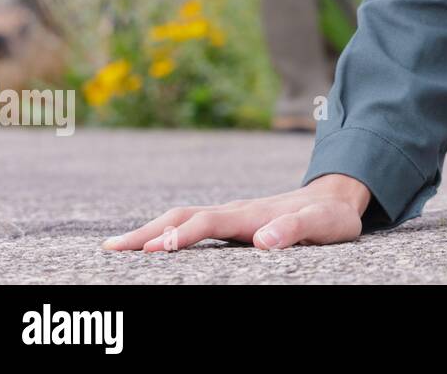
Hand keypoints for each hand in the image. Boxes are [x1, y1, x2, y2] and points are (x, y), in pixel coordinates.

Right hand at [100, 173, 371, 251]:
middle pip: (183, 218)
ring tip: (116, 247)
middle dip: (146, 232)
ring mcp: (231, 214)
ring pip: (182, 219)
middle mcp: (235, 211)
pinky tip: (149, 244)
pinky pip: (191, 225)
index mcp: (252, 214)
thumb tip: (264, 241)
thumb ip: (296, 230)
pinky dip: (164, 231)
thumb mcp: (323, 225)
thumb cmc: (330, 216)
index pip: (208, 223)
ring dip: (149, 230)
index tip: (152, 249)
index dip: (180, 236)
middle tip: (111, 249)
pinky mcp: (231, 220)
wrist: (336, 197)